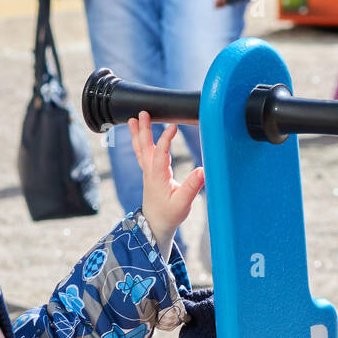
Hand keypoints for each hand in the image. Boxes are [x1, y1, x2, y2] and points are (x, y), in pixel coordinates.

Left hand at [128, 111, 204, 257]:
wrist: (155, 225)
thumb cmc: (169, 215)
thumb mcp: (183, 203)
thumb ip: (192, 187)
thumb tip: (203, 170)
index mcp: (157, 177)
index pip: (160, 153)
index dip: (166, 138)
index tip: (173, 125)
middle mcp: (150, 172)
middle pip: (145, 147)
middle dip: (144, 129)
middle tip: (143, 113)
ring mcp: (148, 172)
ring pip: (141, 149)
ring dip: (137, 133)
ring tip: (134, 119)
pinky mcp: (149, 173)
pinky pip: (142, 153)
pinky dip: (140, 142)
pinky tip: (139, 134)